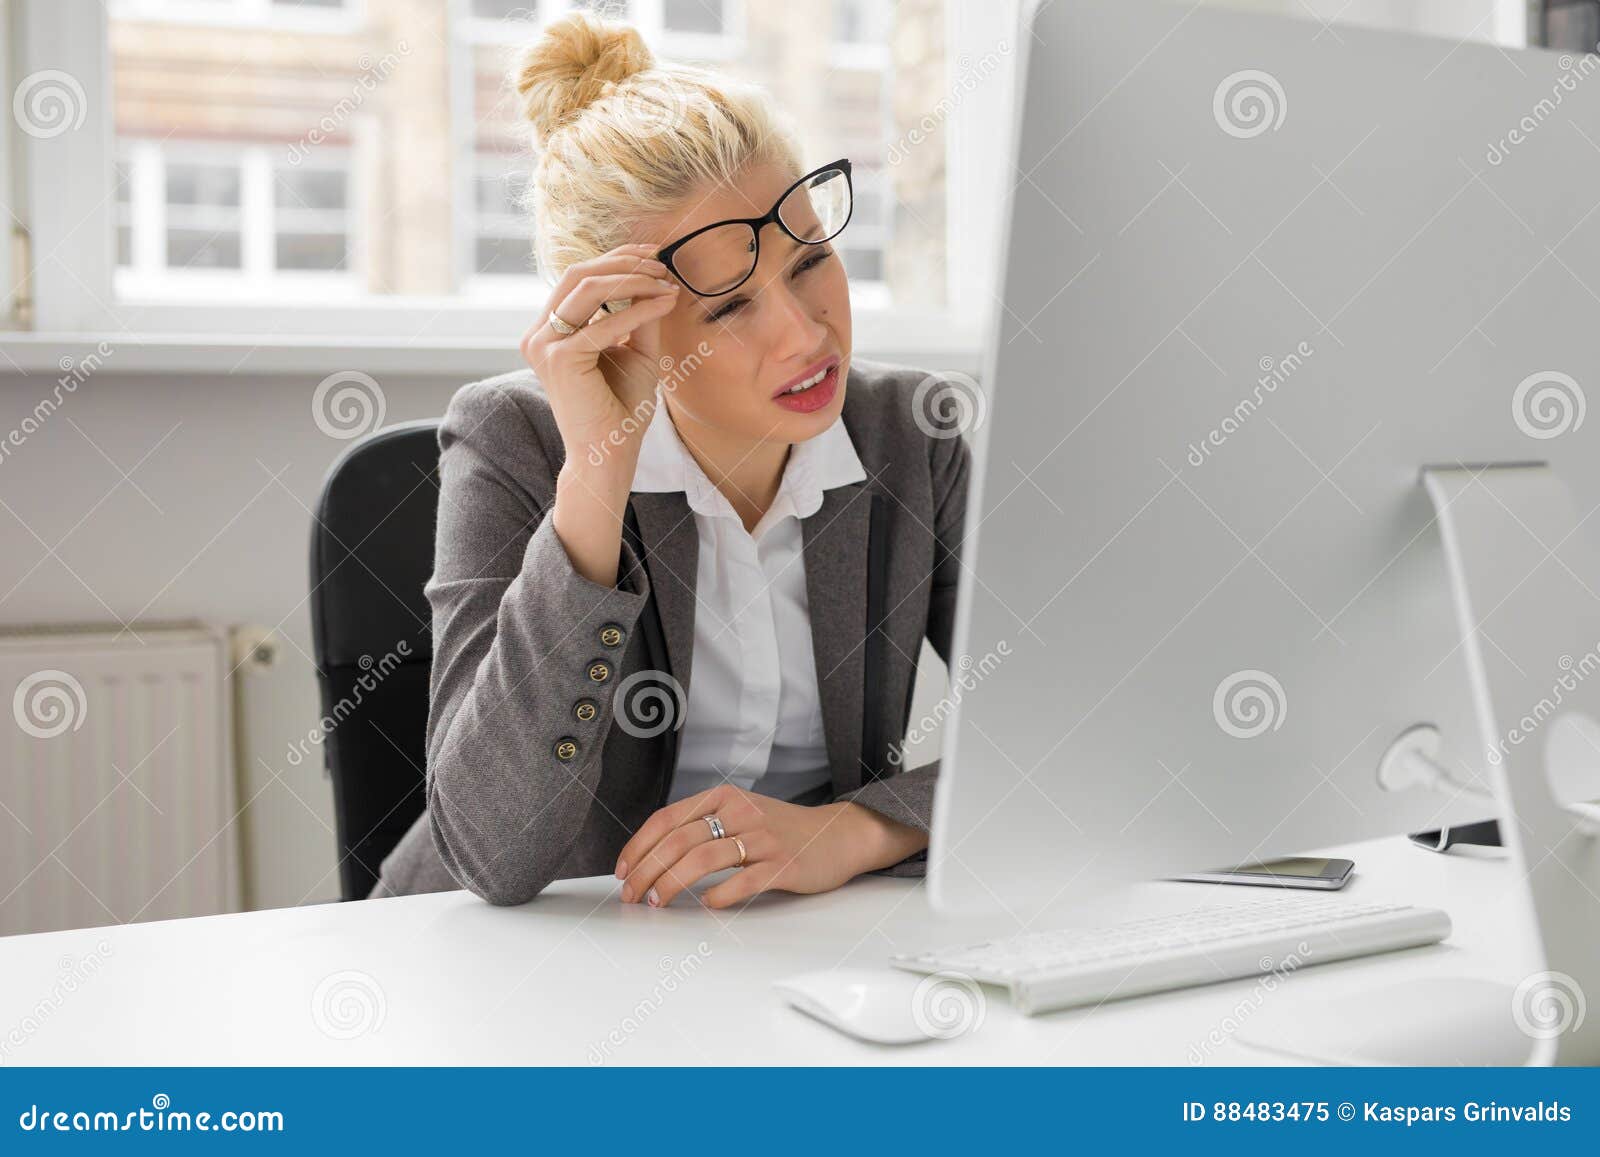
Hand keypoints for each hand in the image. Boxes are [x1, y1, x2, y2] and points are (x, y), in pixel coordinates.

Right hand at [519, 242, 680, 473]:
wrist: (608, 455)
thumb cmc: (621, 409)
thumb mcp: (636, 352)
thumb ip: (639, 316)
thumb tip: (658, 278)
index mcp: (550, 330)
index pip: (579, 278)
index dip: (616, 260)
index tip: (654, 255)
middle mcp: (539, 334)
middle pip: (579, 273)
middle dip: (624, 262)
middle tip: (662, 263)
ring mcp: (543, 344)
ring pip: (587, 288)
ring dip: (633, 279)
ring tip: (666, 282)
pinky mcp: (559, 358)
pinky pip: (605, 322)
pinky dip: (639, 309)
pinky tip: (665, 304)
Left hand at [614, 784, 924, 909]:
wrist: (837, 835)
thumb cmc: (780, 830)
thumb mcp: (739, 813)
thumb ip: (701, 826)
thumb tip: (650, 856)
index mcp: (723, 797)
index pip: (667, 819)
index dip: (638, 846)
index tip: (622, 871)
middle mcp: (741, 812)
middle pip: (679, 841)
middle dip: (647, 870)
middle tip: (631, 895)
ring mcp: (762, 838)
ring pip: (703, 859)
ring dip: (672, 883)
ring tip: (657, 902)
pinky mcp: (783, 865)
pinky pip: (743, 881)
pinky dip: (719, 895)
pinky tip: (706, 905)